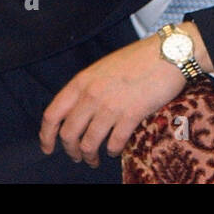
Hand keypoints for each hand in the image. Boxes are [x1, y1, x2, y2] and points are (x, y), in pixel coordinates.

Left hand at [39, 34, 185, 166]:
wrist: (168, 54)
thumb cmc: (138, 59)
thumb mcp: (103, 68)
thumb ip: (88, 87)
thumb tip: (78, 111)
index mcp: (82, 82)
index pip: (52, 114)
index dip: (46, 136)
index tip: (47, 147)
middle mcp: (92, 95)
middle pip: (68, 134)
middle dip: (70, 150)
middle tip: (76, 156)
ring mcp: (110, 106)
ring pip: (89, 143)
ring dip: (90, 156)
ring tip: (94, 159)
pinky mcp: (131, 115)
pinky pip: (114, 143)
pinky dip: (112, 151)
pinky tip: (115, 150)